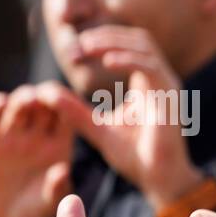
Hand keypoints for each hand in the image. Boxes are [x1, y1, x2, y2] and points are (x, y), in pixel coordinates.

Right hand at [0, 84, 80, 216]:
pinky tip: (0, 103)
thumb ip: (56, 188)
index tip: (69, 103)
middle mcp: (38, 137)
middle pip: (45, 106)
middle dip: (46, 97)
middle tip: (46, 97)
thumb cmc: (32, 216)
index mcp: (60, 147)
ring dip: (23, 98)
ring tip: (26, 101)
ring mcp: (14, 136)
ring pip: (20, 106)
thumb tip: (63, 171)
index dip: (69, 107)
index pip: (68, 119)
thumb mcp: (47, 205)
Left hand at [72, 25, 204, 210]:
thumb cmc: (135, 157)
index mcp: (147, 84)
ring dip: (113, 41)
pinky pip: (150, 67)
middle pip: (136, 38)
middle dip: (104, 36)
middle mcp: (160, 81)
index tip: (73, 52)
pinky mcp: (169, 97)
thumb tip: (46, 93)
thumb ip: (75, 111)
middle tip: (77, 46)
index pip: (128, 46)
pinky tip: (106, 62)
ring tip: (87, 47)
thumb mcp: (97, 128)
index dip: (100, 42)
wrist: (159, 180)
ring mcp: (167, 87)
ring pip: (144, 45)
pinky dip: (128, 59)